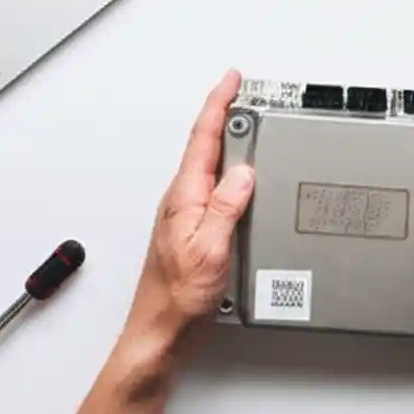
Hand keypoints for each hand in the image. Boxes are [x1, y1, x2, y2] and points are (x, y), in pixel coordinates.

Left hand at [127, 70, 254, 344]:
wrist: (161, 333)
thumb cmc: (178, 299)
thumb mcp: (211, 250)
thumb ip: (227, 207)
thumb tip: (244, 173)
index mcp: (184, 198)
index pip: (203, 138)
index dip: (218, 103)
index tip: (231, 79)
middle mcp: (181, 202)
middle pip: (206, 147)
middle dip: (227, 116)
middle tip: (247, 94)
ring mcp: (185, 216)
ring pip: (211, 170)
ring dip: (230, 147)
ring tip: (252, 131)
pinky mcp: (193, 232)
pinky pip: (215, 192)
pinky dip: (232, 178)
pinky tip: (243, 183)